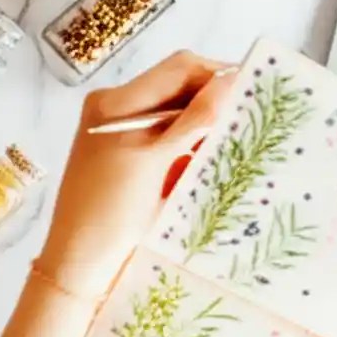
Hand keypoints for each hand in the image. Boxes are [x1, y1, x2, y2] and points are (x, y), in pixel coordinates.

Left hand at [37, 51, 234, 299]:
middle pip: (180, 88)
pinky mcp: (138, 160)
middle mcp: (119, 111)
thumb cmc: (108, 215)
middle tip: (255, 112)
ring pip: (181, 114)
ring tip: (241, 136)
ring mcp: (127, 135)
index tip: (255, 86)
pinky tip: (217, 158)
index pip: (179, 69)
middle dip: (216, 97)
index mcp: (116, 102)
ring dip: (210, 123)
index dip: (217, 72)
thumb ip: (193, 119)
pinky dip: (197, 145)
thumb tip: (230, 81)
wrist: (81, 267)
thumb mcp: (154, 162)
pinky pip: (175, 139)